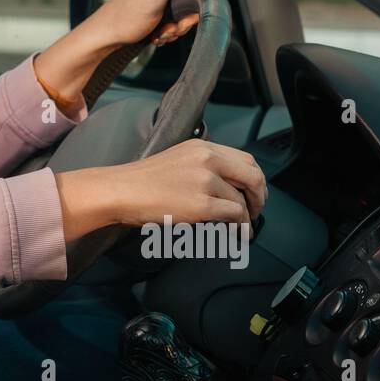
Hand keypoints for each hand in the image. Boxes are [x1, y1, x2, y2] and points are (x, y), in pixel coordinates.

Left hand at [32, 0, 200, 109]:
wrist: (104, 37)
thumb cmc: (127, 19)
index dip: (191, 9)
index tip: (179, 23)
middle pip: (188, 5)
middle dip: (181, 23)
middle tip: (168, 32)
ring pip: (179, 16)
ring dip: (173, 31)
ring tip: (158, 36)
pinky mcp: (151, 12)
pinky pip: (169, 23)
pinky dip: (165, 33)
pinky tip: (154, 38)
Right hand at [108, 139, 266, 227]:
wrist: (120, 190)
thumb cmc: (142, 181)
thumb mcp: (177, 160)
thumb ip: (202, 166)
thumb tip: (227, 187)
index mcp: (202, 147)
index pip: (245, 159)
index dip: (254, 179)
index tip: (252, 193)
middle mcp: (207, 159)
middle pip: (253, 176)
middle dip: (259, 197)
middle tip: (255, 212)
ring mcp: (205, 181)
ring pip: (243, 200)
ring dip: (247, 218)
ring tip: (241, 229)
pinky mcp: (202, 204)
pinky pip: (234, 215)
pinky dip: (238, 227)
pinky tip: (234, 233)